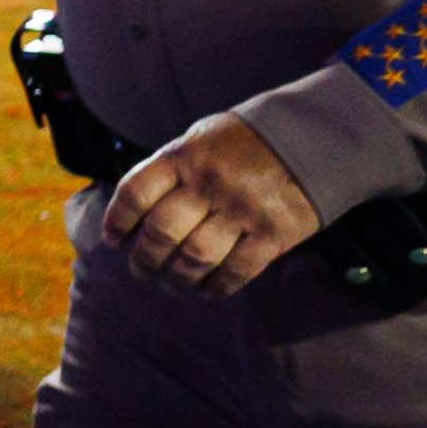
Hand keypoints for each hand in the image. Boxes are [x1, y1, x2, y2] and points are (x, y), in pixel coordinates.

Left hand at [104, 113, 320, 296]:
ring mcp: (242, 210)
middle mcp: (209, 183)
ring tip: (169, 284)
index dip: (118, 220)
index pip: (136, 192)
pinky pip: (238, 270)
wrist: (313, 138)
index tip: (112, 241)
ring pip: (196, 257)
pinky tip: (206, 290)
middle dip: (145, 259)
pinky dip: (217, 287)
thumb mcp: (201, 139)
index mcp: (184, 156)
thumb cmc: (245, 142)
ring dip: (176, 278)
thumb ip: (172, 169)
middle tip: (141, 271)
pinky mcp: (274, 234)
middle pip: (162, 232)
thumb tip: (138, 209)